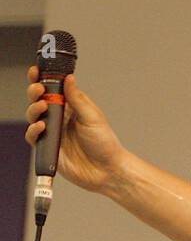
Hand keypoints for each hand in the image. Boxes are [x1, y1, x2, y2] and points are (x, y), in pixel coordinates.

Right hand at [25, 66, 126, 193]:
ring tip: (42, 107)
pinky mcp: (47, 148)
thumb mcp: (92, 117)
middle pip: (39, 100)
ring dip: (34, 109)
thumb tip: (68, 78)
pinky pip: (33, 137)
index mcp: (72, 107)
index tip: (36, 70)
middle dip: (34, 92)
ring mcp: (52, 132)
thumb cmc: (104, 142)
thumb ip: (77, 99)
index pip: (54, 90)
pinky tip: (42, 127)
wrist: (106, 170)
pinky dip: (34, 130)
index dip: (43, 80)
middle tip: (38, 89)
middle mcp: (60, 118)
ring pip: (33, 117)